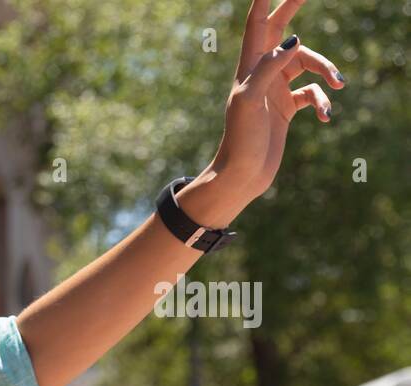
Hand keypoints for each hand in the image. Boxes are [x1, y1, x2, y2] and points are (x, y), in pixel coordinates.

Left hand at [192, 0, 344, 221]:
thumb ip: (270, 67)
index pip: (258, 26)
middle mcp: (261, 75)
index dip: (266, 1)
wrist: (242, 176)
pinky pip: (311, 94)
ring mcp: (275, 91)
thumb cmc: (240, 139)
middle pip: (283, 34)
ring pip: (306, 65)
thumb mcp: (250, 100)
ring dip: (325, 70)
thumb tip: (294, 39)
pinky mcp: (286, 109)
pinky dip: (322, 101)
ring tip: (338, 85)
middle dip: (294, 11)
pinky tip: (326, 116)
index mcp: (248, 68)